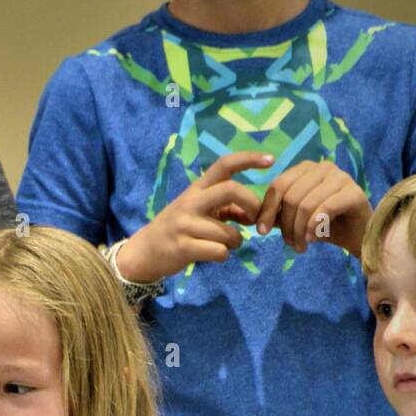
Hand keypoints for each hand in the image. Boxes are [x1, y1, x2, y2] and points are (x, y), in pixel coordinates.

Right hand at [118, 151, 273, 281]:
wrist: (144, 252)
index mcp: (196, 189)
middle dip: (251, 204)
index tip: (271, 160)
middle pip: (231, 189)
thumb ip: (224, 209)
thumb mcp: (198, 212)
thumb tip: (251, 214)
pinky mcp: (184, 247)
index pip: (224, 165)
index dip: (248, 159)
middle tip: (254, 219)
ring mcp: (185, 224)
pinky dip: (224, 255)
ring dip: (236, 241)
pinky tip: (214, 255)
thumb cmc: (177, 229)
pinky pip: (220, 252)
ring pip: (229, 231)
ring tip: (225, 245)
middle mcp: (190, 202)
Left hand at [255, 161, 371, 257]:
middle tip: (291, 245)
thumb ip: (275, 215)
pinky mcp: (354, 192)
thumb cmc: (325, 226)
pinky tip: (312, 239)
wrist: (357, 236)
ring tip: (301, 247)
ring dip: (299, 231)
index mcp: (306, 169)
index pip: (278, 185)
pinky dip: (314, 227)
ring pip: (306, 204)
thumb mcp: (294, 219)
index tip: (262, 232)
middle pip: (291, 196)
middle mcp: (324, 167)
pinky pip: (324, 209)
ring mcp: (341, 177)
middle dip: (286, 226)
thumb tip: (246, 218)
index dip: (267, 210)